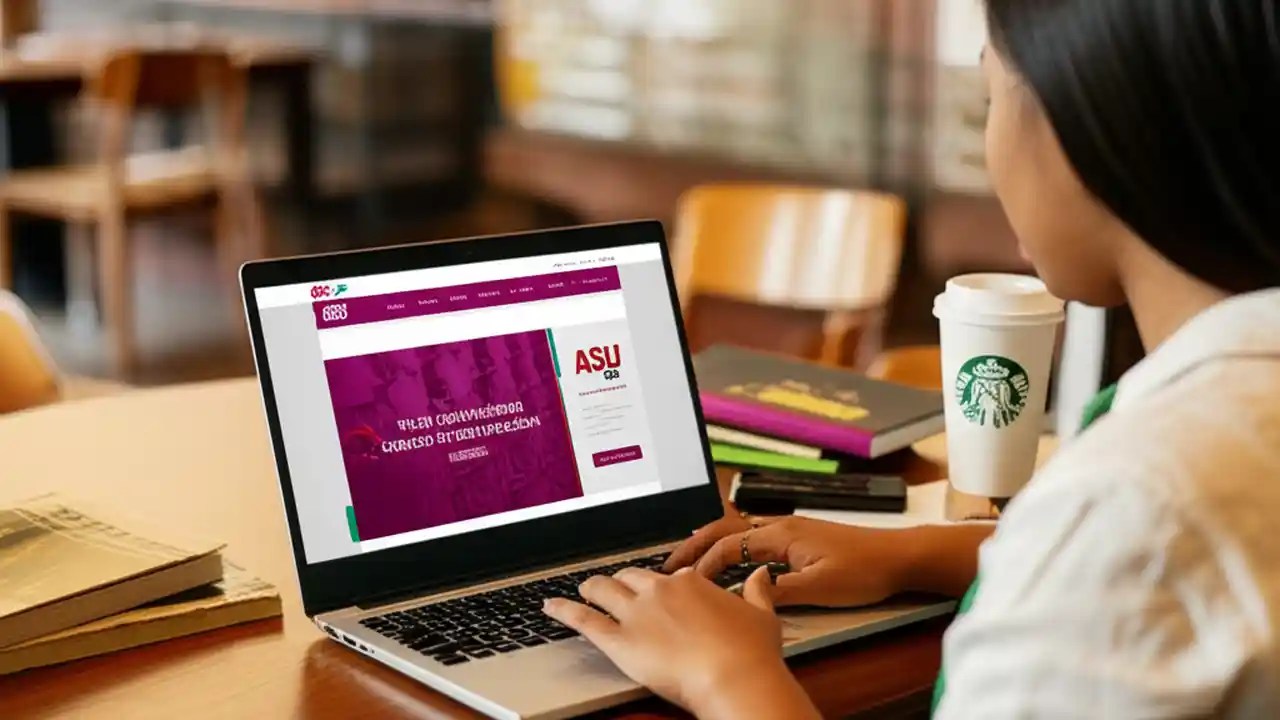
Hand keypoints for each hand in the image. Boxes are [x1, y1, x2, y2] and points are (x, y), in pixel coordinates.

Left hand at [543, 567, 807, 716]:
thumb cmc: (751, 653)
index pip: (668, 577)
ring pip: (602, 589)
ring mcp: (637, 613)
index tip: (659, 592)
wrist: (735, 677)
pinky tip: (550, 606)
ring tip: (581, 589)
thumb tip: (761, 575)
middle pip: (629, 577)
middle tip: (612, 587)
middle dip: (619, 581)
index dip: (661, 586)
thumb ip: (758, 592)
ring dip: (590, 587)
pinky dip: (563, 610)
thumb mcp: (762, 615)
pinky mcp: (619, 641)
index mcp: (690, 582)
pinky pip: (583, 620)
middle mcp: (659, 590)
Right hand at [667, 516, 919, 607]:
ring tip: (689, 557)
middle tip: (670, 561)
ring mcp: (789, 529)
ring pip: (738, 529)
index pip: (729, 546)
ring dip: (711, 541)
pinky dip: (732, 544)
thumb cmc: (866, 569)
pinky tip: (730, 558)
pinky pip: (753, 535)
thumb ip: (781, 590)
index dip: (703, 563)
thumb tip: (747, 594)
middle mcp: (781, 526)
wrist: (899, 556)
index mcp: (781, 535)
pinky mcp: (798, 537)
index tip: (686, 581)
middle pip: (725, 528)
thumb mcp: (821, 587)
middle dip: (695, 543)